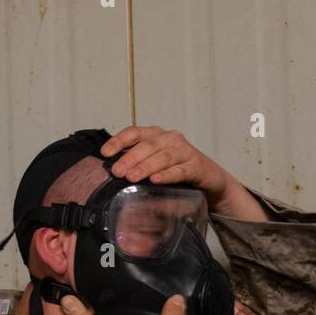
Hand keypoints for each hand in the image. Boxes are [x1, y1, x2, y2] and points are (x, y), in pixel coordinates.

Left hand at [100, 126, 267, 221]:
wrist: (210, 181)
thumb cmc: (177, 172)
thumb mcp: (154, 166)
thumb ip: (136, 165)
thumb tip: (110, 173)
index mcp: (157, 136)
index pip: (135, 132)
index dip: (119, 141)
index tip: (105, 153)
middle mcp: (170, 139)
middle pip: (147, 145)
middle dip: (130, 158)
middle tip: (117, 172)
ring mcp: (185, 151)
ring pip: (162, 156)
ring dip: (145, 166)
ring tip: (131, 177)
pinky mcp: (197, 166)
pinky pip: (180, 170)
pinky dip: (167, 174)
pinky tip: (156, 180)